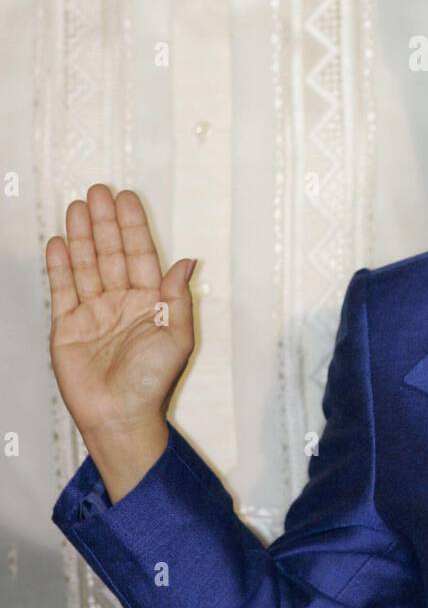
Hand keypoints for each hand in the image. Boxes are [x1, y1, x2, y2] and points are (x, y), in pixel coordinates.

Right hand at [46, 184, 195, 444]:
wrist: (120, 417)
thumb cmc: (152, 382)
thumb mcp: (177, 337)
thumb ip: (177, 297)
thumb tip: (187, 261)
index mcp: (149, 301)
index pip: (140, 254)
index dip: (133, 226)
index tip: (126, 198)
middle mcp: (120, 301)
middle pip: (111, 252)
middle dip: (105, 221)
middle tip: (98, 190)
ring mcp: (93, 311)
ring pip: (86, 264)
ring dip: (82, 235)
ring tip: (77, 206)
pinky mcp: (67, 326)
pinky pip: (63, 289)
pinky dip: (60, 266)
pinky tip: (59, 242)